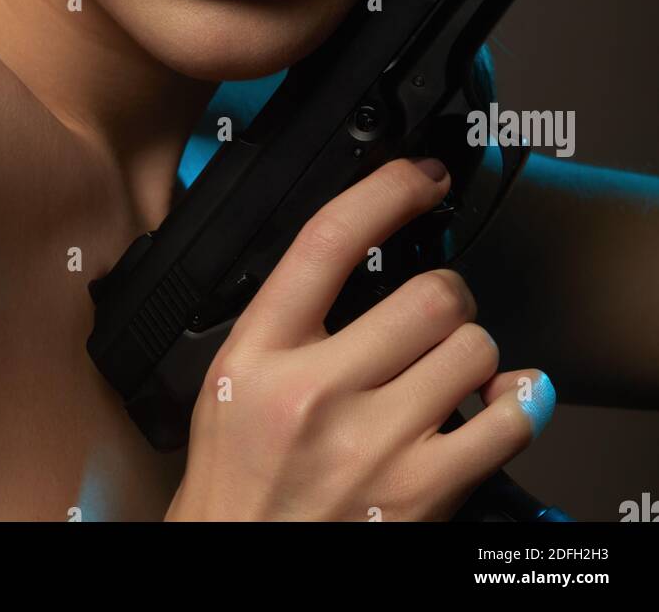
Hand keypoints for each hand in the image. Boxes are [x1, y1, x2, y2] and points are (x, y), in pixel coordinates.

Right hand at [164, 157, 552, 521]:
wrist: (238, 566)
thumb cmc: (237, 479)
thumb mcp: (228, 377)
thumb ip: (284, 316)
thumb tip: (353, 248)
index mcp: (259, 353)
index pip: (330, 239)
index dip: (388, 190)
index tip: (421, 178)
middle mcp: (316, 394)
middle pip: (430, 295)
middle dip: (448, 293)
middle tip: (438, 309)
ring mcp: (373, 446)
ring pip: (474, 350)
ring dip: (474, 351)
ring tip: (451, 367)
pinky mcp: (420, 494)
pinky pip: (505, 423)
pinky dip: (517, 403)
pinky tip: (497, 402)